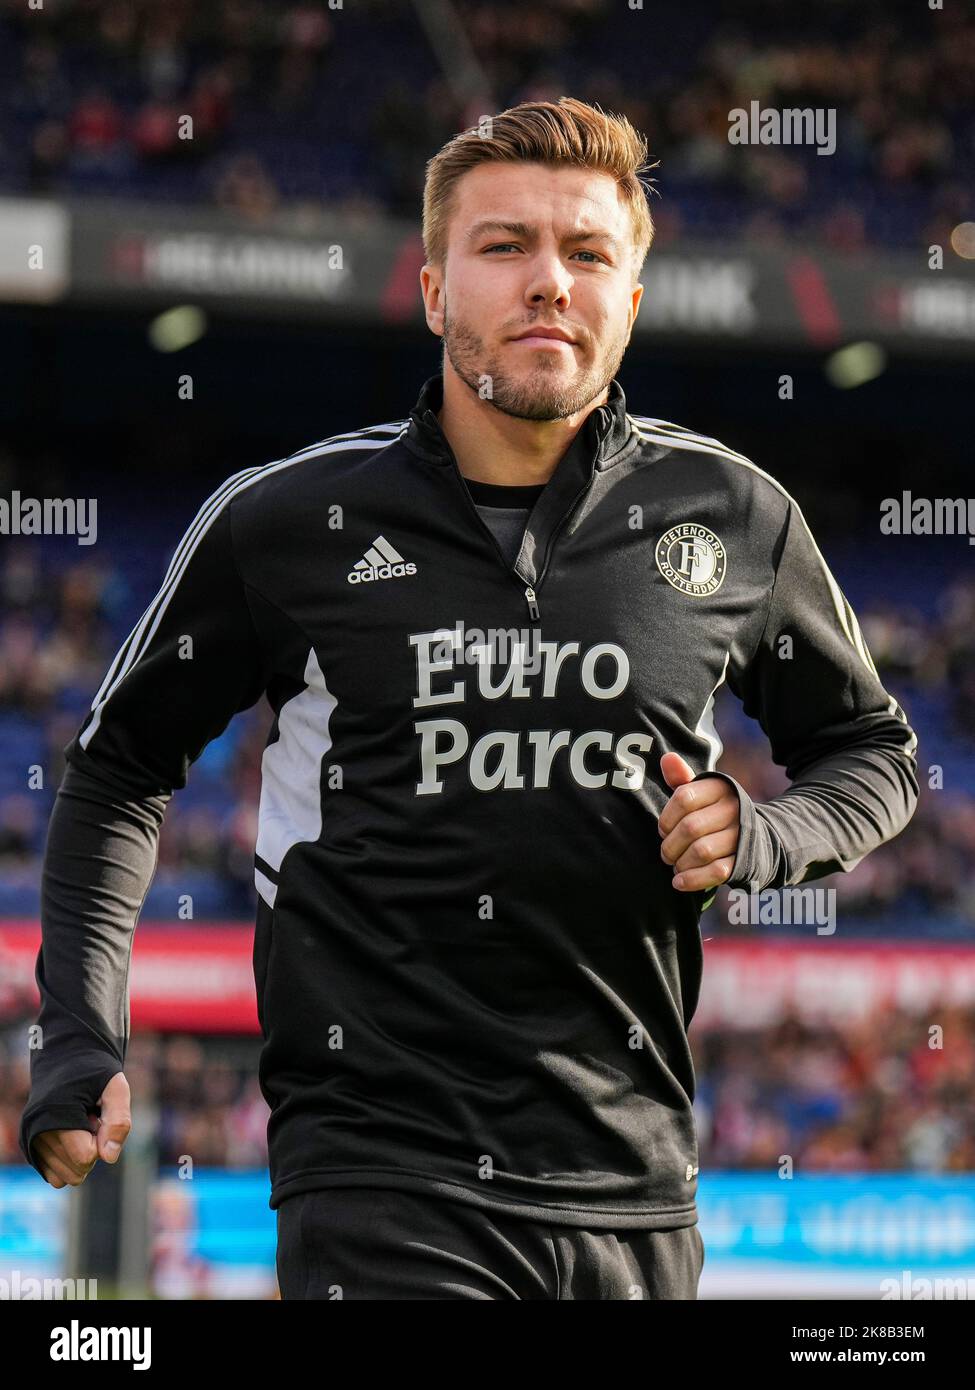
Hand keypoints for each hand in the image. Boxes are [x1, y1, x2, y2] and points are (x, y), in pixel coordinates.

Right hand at [32, 1072, 130, 1187]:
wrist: (69, 1060)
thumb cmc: (96, 1073)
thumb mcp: (116, 1088)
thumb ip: (119, 1121)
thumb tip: (109, 1158)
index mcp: (55, 1114)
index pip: (85, 1156)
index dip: (102, 1140)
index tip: (100, 1116)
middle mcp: (36, 1130)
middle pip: (77, 1171)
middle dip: (93, 1149)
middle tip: (91, 1119)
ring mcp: (31, 1142)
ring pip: (66, 1178)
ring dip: (80, 1156)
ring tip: (81, 1125)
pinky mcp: (31, 1149)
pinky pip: (55, 1178)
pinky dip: (69, 1163)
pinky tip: (73, 1136)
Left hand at [658, 752, 739, 891]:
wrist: (755, 837)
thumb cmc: (715, 813)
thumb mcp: (701, 793)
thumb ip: (682, 778)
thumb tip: (667, 758)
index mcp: (720, 788)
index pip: (683, 798)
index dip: (666, 817)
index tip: (662, 830)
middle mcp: (734, 809)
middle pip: (690, 828)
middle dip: (670, 845)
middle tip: (666, 853)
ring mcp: (741, 836)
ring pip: (702, 851)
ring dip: (681, 863)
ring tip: (675, 865)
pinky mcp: (744, 861)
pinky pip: (716, 872)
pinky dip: (693, 879)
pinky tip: (679, 882)